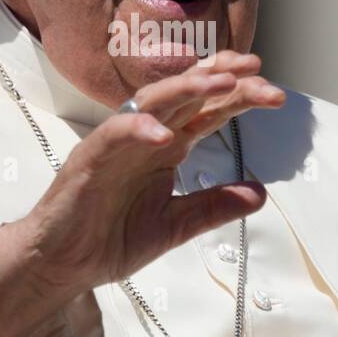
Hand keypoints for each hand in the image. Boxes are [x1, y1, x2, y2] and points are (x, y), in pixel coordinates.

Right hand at [0, 51, 284, 336]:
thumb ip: (214, 206)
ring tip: (220, 81)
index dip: (238, 96)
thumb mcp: (177, 225)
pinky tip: (165, 134)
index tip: (273, 91)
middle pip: (186, 96)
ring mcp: (116, 144)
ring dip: (185, 88)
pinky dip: (138, 130)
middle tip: (256, 70)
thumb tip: (261, 193)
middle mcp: (144, 137)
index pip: (206, 111)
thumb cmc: (112, 238)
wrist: (64, 265)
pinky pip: (113, 136)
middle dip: (221, 79)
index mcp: (166, 147)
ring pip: (152, 103)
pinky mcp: (89, 160)